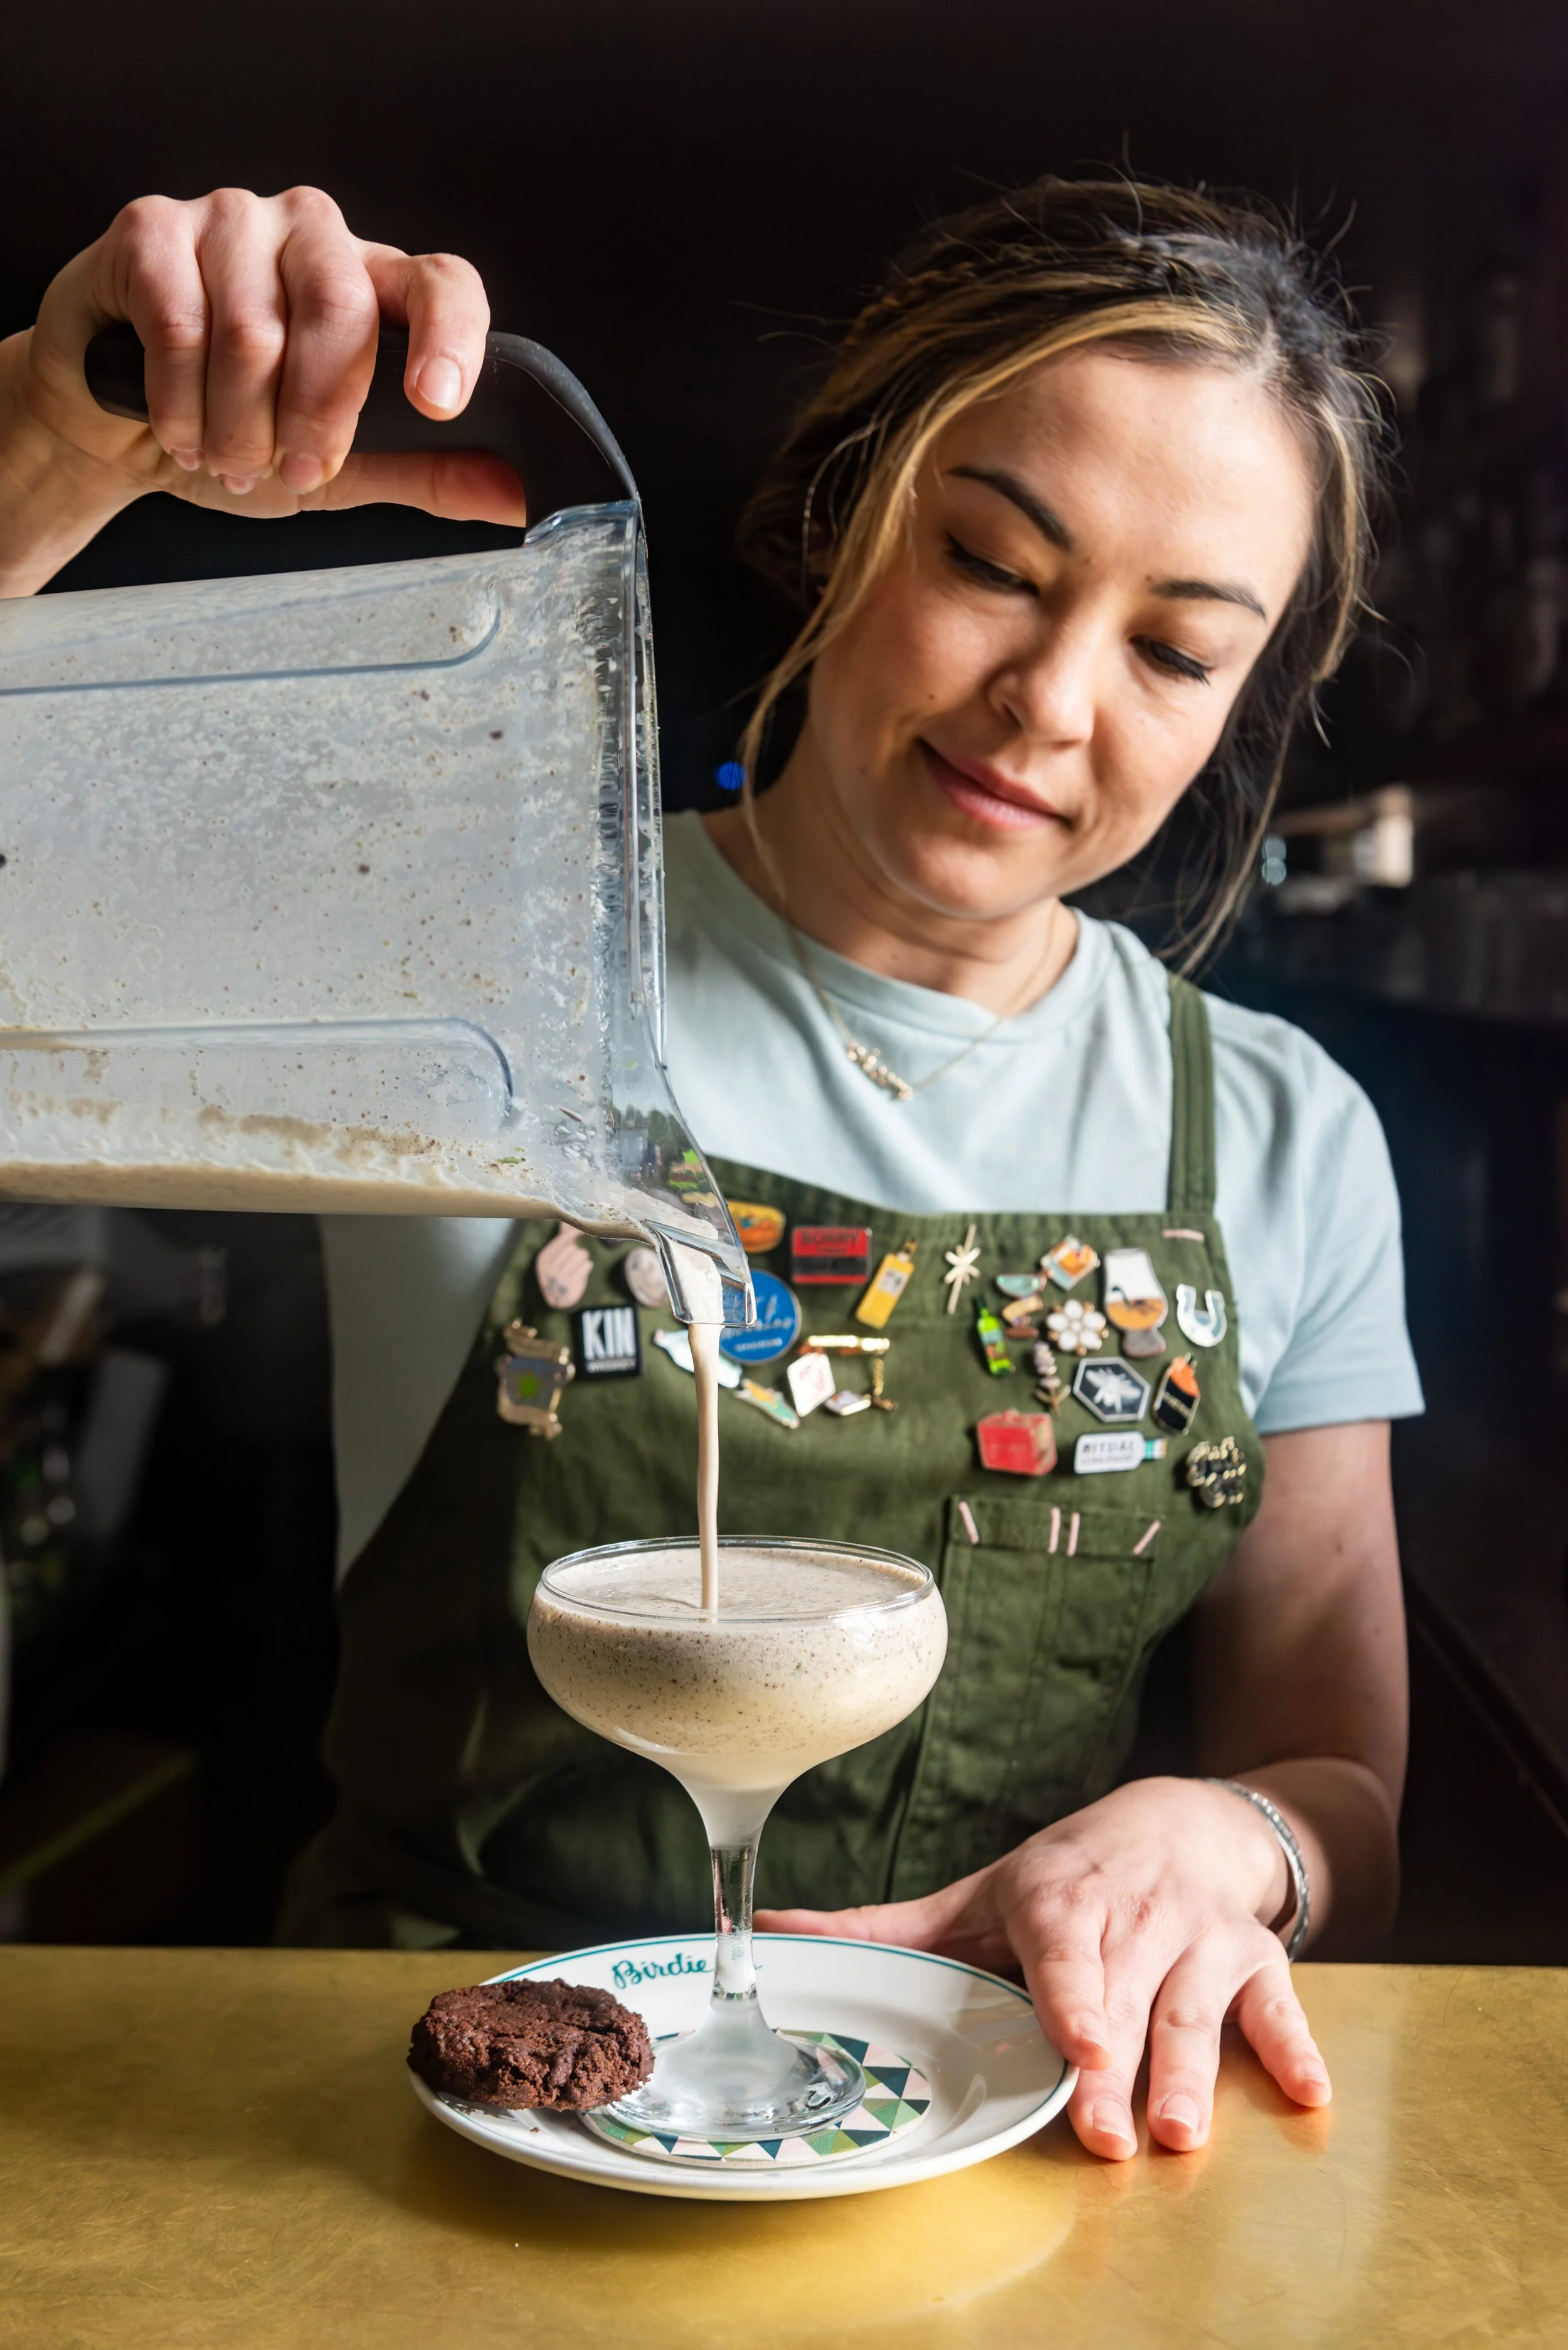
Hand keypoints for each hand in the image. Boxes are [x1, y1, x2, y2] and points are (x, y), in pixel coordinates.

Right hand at [0, 186, 527, 590]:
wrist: (123, 423)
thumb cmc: (241, 431)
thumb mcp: (346, 466)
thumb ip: (427, 470)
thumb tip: (514, 494)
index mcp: (375, 284)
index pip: (441, 284)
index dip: (452, 338)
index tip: (438, 404)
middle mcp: (312, 233)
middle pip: (341, 308)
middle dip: (318, 414)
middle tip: (296, 470)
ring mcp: (232, 220)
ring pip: (253, 330)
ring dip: (239, 425)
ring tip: (229, 459)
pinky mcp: (153, 229)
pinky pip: (179, 324)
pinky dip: (181, 403)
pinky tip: (180, 431)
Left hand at [756, 1775, 1330, 2159]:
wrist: (1181, 1821)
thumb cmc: (1066, 1876)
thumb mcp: (978, 1894)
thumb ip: (885, 1927)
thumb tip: (769, 1928)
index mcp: (1060, 1897)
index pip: (1065, 1946)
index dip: (1072, 1995)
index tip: (1077, 2044)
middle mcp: (1136, 1915)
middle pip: (1130, 1996)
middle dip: (1123, 2066)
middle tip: (1114, 2132)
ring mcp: (1200, 1939)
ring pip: (1198, 2009)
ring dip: (1196, 2073)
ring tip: (1183, 2133)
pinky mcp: (1256, 1960)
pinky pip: (1280, 2005)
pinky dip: (1295, 2048)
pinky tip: (1307, 2095)